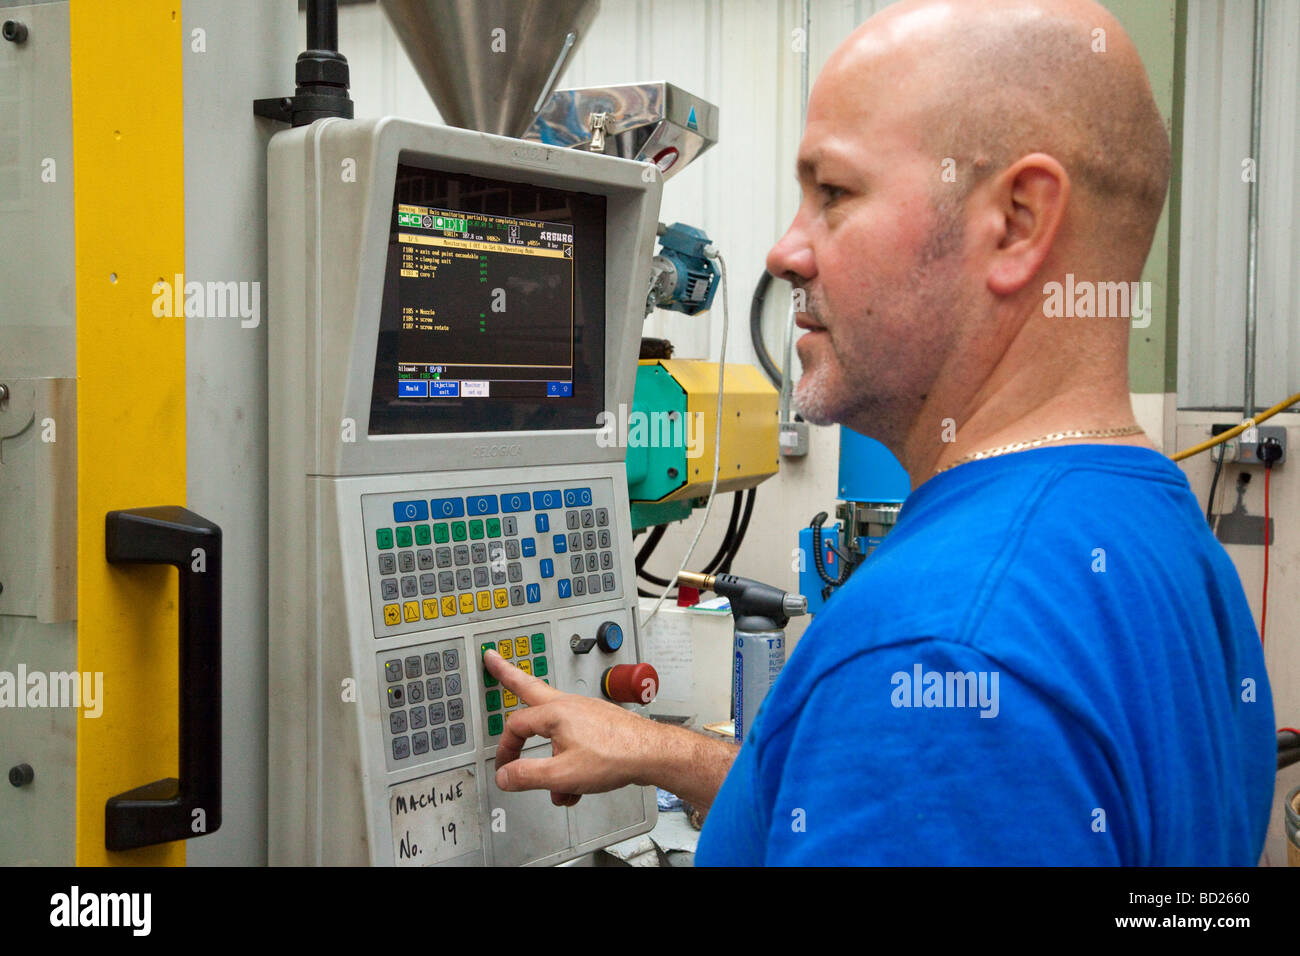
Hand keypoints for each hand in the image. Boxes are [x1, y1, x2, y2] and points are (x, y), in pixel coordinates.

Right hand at [484, 649, 660, 806]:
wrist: (652, 753)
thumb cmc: (615, 756)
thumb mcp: (562, 773)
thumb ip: (528, 775)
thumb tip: (505, 775)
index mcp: (555, 712)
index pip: (516, 725)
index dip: (506, 748)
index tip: (504, 767)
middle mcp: (568, 704)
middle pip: (529, 688)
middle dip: (508, 675)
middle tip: (493, 660)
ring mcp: (584, 710)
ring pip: (555, 730)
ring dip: (551, 758)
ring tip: (556, 784)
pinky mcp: (597, 721)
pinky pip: (573, 740)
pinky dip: (571, 762)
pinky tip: (578, 784)